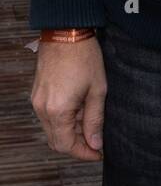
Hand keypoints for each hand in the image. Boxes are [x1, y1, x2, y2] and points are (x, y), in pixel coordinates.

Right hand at [30, 37, 106, 161]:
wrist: (66, 32)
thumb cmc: (84, 57)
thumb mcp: (97, 90)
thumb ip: (95, 120)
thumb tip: (95, 144)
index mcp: (58, 111)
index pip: (66, 145)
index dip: (83, 153)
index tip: (98, 153)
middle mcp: (42, 109)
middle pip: (56, 141)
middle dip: (76, 145)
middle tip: (96, 141)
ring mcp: (36, 101)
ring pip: (51, 129)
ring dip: (69, 132)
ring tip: (89, 121)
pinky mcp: (36, 94)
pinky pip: (48, 117)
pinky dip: (62, 120)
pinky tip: (78, 110)